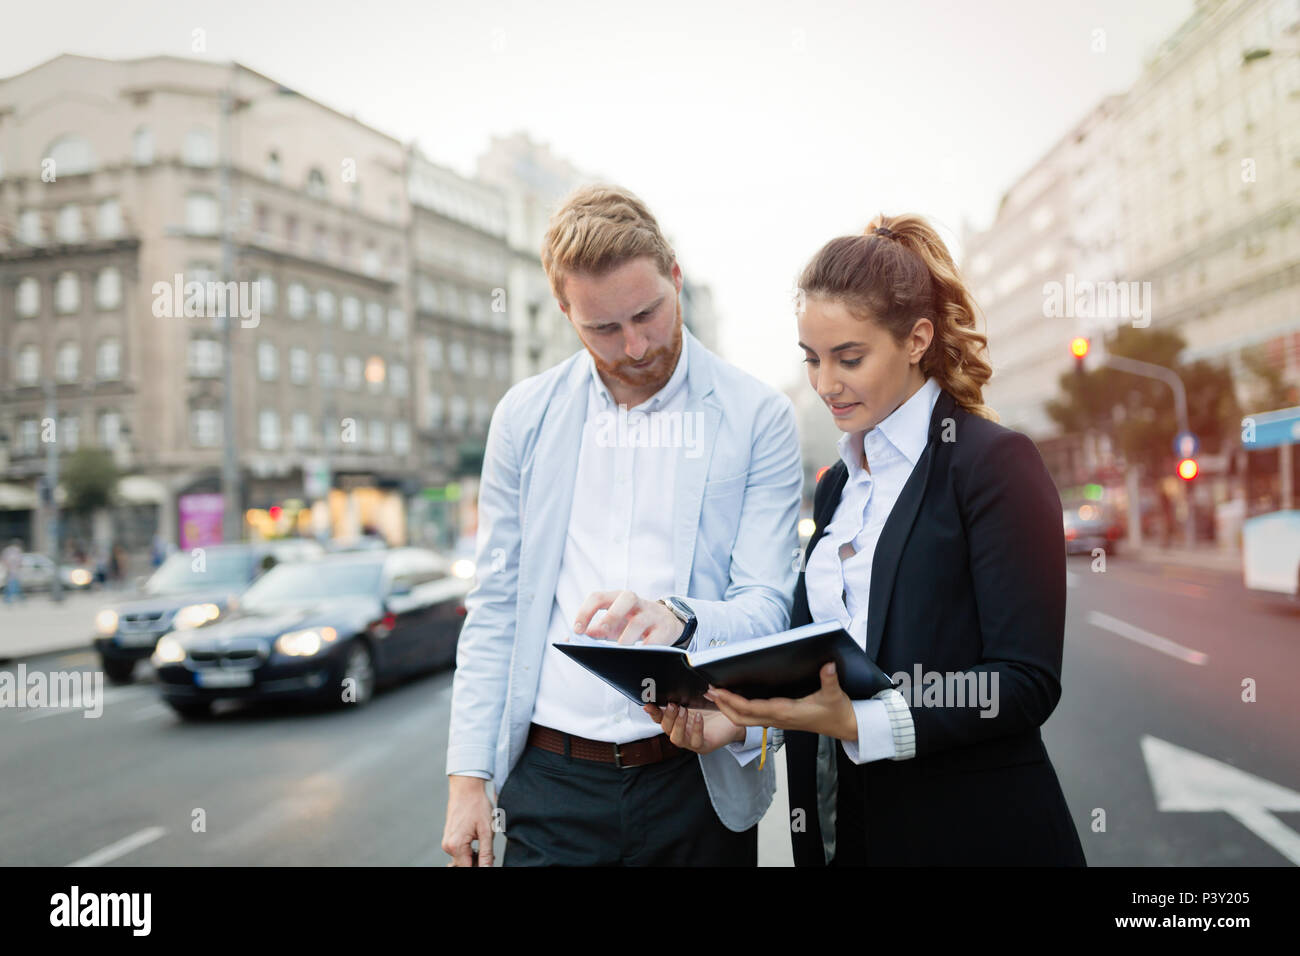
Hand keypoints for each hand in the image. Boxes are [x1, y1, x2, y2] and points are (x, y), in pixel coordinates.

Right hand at [441, 774, 495, 866]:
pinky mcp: (448, 838)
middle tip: (491, 854)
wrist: (466, 789)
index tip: (489, 861)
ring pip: (461, 859)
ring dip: (473, 857)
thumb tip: (487, 868)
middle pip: (464, 865)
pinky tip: (477, 841)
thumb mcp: (487, 831)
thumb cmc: (477, 805)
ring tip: (484, 844)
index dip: (480, 866)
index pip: (467, 868)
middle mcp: (448, 846)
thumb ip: (486, 853)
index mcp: (456, 845)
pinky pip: (458, 851)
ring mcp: (447, 842)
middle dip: (477, 862)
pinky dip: (468, 851)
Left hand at [573, 590, 683, 644]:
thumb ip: (593, 630)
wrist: (666, 623)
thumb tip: (568, 640)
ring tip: (619, 651)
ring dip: (626, 638)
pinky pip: (656, 638)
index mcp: (617, 598)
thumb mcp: (613, 624)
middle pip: (626, 598)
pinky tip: (638, 656)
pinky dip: (645, 648)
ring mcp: (652, 614)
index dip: (585, 611)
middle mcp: (635, 602)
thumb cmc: (631, 623)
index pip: (598, 597)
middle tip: (601, 631)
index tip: (576, 630)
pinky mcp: (664, 629)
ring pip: (639, 621)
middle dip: (611, 615)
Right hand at [643, 701, 744, 753]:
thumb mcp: (697, 699)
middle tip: (672, 704)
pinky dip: (696, 729)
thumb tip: (675, 680)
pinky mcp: (703, 746)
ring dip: (677, 724)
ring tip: (684, 710)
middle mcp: (681, 732)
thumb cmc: (713, 710)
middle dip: (667, 716)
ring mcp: (691, 741)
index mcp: (676, 721)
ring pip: (676, 738)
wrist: (732, 721)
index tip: (648, 704)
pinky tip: (699, 717)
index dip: (653, 712)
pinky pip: (696, 741)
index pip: (660, 718)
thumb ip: (685, 694)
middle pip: (665, 729)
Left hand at [706, 662, 857, 740]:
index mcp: (786, 712)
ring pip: (745, 720)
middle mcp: (778, 718)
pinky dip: (738, 711)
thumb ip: (830, 680)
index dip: (733, 701)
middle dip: (723, 706)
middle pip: (742, 718)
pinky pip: (753, 719)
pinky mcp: (779, 720)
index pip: (753, 709)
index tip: (718, 691)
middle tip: (708, 692)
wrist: (844, 727)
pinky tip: (732, 701)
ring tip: (714, 695)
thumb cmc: (837, 711)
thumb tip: (828, 665)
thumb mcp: (835, 695)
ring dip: (728, 709)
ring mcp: (777, 721)